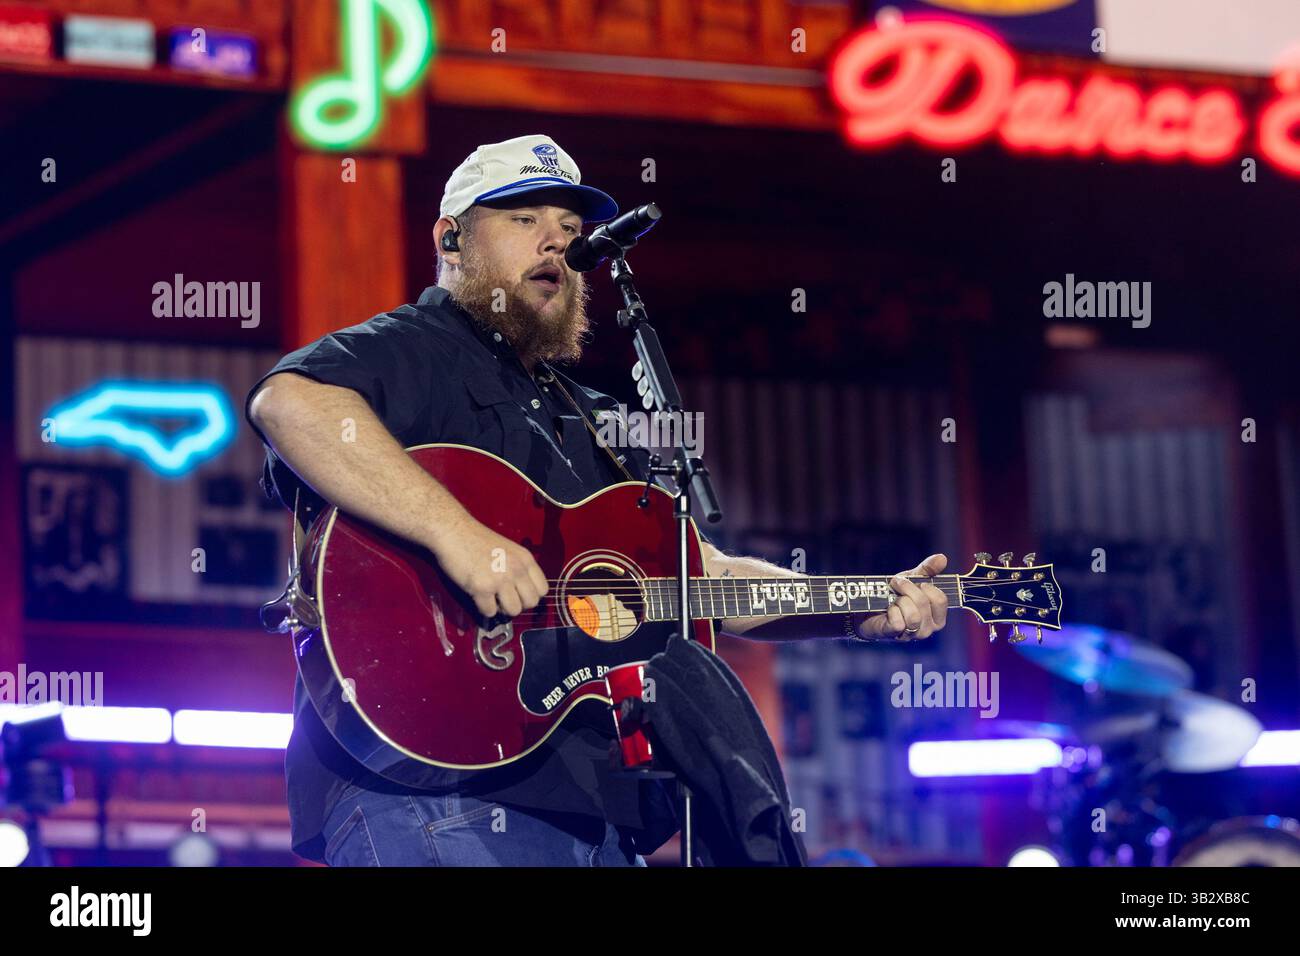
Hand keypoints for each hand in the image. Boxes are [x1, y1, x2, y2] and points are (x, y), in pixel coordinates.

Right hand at [427, 512, 547, 619]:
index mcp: (525, 559)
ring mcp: (500, 580)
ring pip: (514, 611)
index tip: (519, 594)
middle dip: (518, 604)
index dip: (530, 595)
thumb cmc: (477, 539)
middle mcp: (516, 569)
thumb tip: (522, 592)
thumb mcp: (509, 550)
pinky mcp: (482, 588)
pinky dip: (483, 608)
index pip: (543, 589)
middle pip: (531, 603)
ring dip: (502, 609)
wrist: (453, 531)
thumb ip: (519, 568)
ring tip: (491, 598)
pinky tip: (478, 595)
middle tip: (504, 598)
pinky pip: (490, 612)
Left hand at [855, 553, 948, 640]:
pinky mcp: (896, 635)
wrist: (868, 606)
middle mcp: (929, 628)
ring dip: (899, 601)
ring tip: (892, 600)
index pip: (940, 599)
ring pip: (913, 615)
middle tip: (896, 585)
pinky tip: (888, 611)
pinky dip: (891, 612)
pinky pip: (899, 623)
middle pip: (924, 603)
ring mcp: (913, 634)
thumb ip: (927, 570)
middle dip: (907, 588)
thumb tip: (942, 558)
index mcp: (937, 616)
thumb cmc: (893, 595)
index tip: (911, 581)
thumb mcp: (911, 580)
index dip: (924, 585)